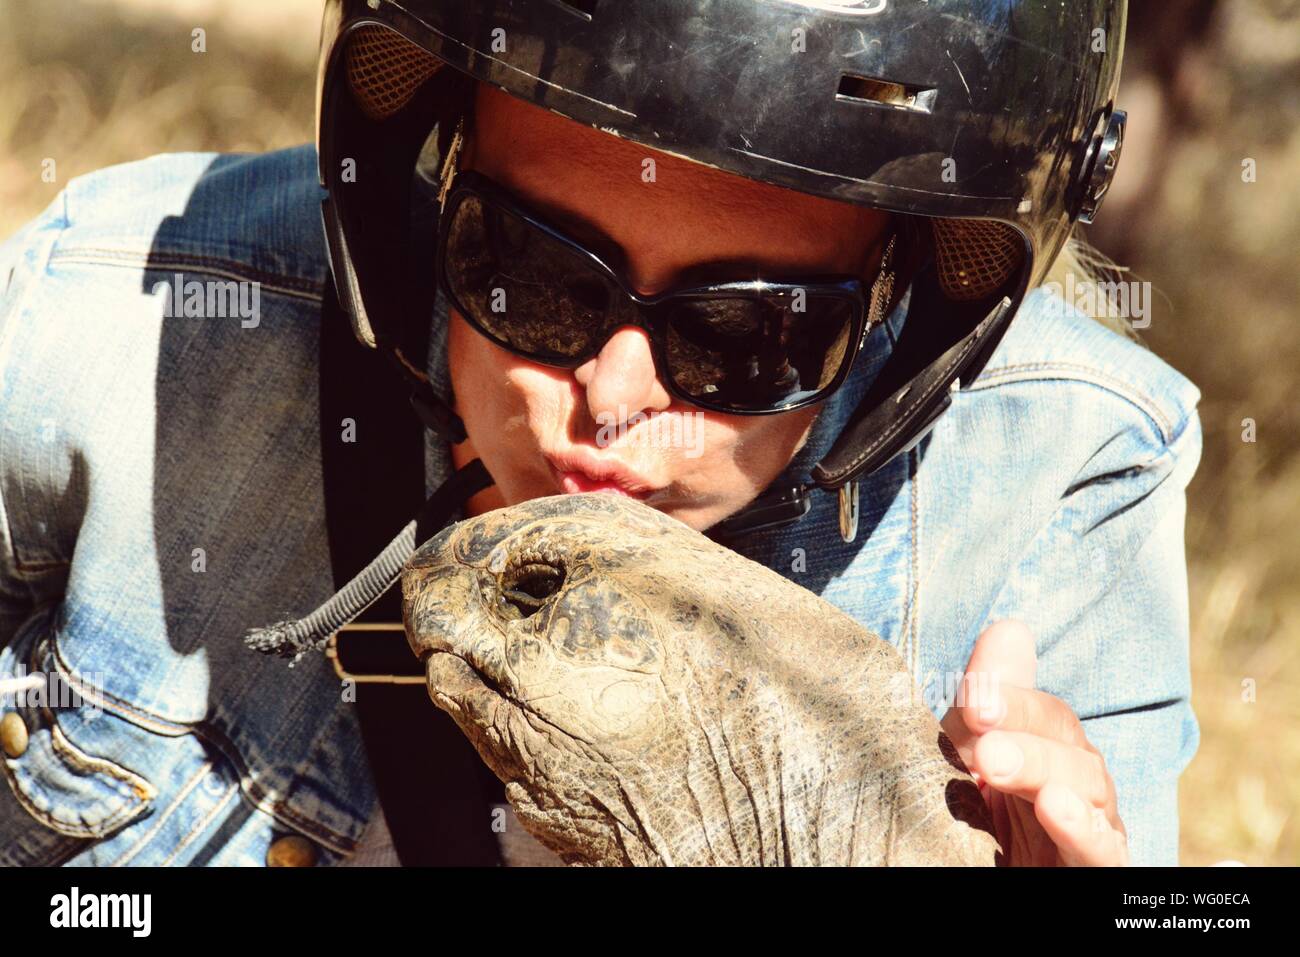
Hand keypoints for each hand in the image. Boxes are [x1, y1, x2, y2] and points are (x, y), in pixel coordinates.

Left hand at [940, 620, 1128, 865]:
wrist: (996, 874)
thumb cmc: (990, 828)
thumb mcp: (978, 761)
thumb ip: (987, 704)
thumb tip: (1010, 628)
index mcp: (1051, 756)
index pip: (1041, 713)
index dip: (1010, 696)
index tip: (969, 696)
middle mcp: (1079, 787)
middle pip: (1064, 740)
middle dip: (1021, 722)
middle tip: (975, 717)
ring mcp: (1094, 830)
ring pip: (1085, 786)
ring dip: (1040, 766)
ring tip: (994, 760)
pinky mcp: (1097, 870)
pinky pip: (1101, 851)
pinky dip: (1084, 829)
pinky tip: (1057, 806)